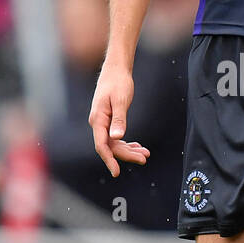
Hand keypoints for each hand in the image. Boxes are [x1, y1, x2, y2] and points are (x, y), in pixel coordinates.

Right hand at [88, 63, 149, 177]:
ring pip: (114, 143)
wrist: (116, 69)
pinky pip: (116, 137)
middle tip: (144, 159)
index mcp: (98, 119)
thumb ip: (119, 119)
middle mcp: (98, 123)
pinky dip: (127, 143)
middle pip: (111, 146)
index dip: (109, 160)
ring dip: (129, 150)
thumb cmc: (118, 82)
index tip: (116, 173)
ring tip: (145, 154)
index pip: (102, 145)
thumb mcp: (120, 100)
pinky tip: (138, 147)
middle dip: (127, 155)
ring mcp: (103, 122)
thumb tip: (117, 137)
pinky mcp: (109, 120)